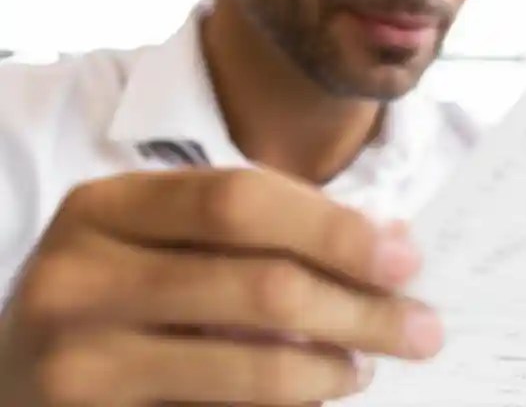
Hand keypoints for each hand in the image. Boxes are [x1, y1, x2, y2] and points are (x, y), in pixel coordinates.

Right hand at [0, 168, 440, 404]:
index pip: (241, 200)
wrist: (9, 377)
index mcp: (106, 208)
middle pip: (258, 284)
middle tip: (422, 327)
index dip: (335, 228)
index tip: (406, 257)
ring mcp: (75, 365)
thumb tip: (392, 244)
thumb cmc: (119, 295)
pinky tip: (318, 396)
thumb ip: (263, 233)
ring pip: (247, 367)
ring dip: (330, 368)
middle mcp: (78, 279)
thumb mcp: (166, 242)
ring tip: (367, 365)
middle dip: (359, 308)